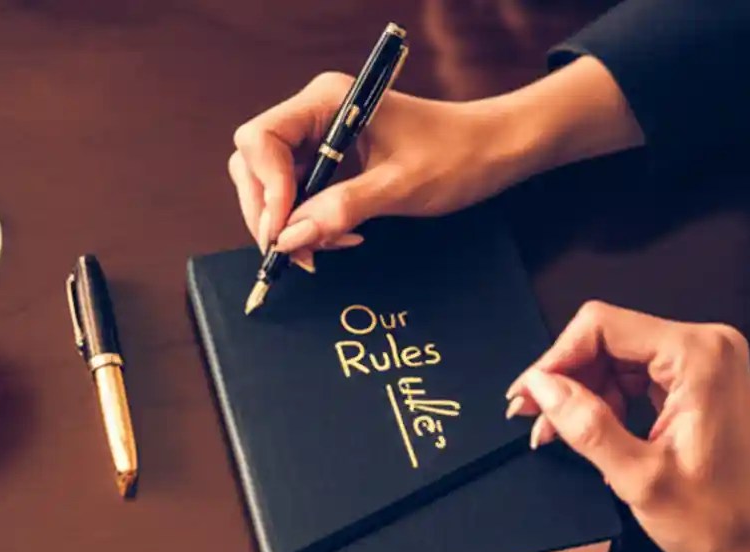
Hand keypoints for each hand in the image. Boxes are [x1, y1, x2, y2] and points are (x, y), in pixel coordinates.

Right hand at [228, 72, 536, 267]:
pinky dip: (309, 221)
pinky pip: (299, 191)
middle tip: (295, 254)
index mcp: (327, 99)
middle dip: (270, 212)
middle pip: (256, 162)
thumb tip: (290, 238)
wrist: (493, 149)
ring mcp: (321, 134)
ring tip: (325, 249)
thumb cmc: (457, 154)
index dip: (264, 188)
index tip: (282, 230)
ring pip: (272, 182)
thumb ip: (342, 209)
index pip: (261, 139)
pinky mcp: (331, 157)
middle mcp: (316, 112)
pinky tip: (339, 237)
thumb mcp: (400, 187)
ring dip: (290, 222)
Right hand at [507, 301, 749, 551]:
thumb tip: (539, 387)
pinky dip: (605, 400)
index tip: (526, 397)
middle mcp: (705, 346)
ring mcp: (703, 362)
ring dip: (581, 393)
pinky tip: (587, 431)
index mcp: (698, 357)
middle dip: (565, 378)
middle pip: (607, 338)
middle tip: (533, 420)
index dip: (555, 359)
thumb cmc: (718, 519)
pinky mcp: (696, 380)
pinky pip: (635, 374)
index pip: (602, 326)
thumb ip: (586, 425)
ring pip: (615, 357)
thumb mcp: (639, 477)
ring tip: (556, 433)